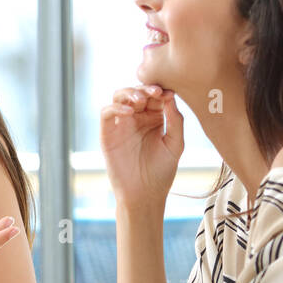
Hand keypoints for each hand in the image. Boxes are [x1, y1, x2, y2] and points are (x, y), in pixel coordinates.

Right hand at [99, 84, 183, 206]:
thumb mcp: (175, 145)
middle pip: (137, 92)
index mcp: (155, 118)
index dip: (161, 90)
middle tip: (155, 92)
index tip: (169, 93)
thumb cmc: (161, 172)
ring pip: (120, 97)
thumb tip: (171, 97)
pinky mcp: (108, 133)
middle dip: (146, 88)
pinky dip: (116, 108)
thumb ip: (176, 121)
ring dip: (129, 93)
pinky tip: (129, 112)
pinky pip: (106, 113)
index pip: (155, 96)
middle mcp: (137, 118)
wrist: (144, 194)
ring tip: (140, 99)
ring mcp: (121, 124)